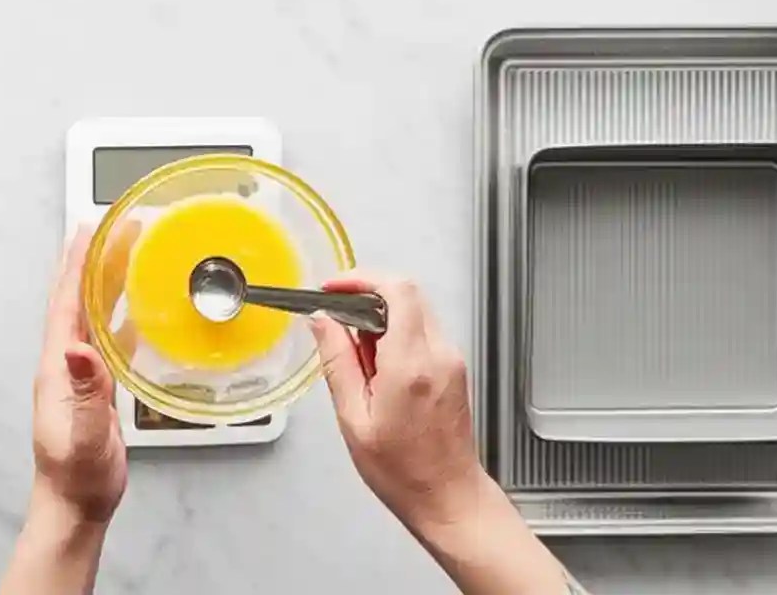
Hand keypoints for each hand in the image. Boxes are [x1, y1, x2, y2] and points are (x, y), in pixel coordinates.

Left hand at [3, 227, 134, 594]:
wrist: (75, 505)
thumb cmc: (75, 476)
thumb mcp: (81, 434)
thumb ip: (84, 392)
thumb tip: (79, 349)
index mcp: (58, 367)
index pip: (65, 301)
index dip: (76, 262)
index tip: (88, 228)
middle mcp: (67, 364)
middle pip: (78, 298)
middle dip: (92, 259)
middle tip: (111, 226)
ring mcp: (82, 374)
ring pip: (95, 314)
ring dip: (108, 282)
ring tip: (127, 253)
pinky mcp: (99, 387)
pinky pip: (112, 340)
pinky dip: (124, 317)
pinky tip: (139, 309)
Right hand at [309, 273, 479, 528]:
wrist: (447, 496)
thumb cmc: (403, 470)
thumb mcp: (354, 418)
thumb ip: (337, 362)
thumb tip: (321, 322)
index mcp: (411, 365)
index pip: (397, 291)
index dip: (361, 279)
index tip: (335, 288)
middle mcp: (438, 355)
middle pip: (407, 293)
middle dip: (368, 296)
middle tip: (339, 320)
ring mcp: (451, 360)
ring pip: (415, 310)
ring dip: (381, 317)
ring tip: (358, 356)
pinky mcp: (454, 367)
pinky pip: (423, 331)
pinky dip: (396, 334)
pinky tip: (378, 367)